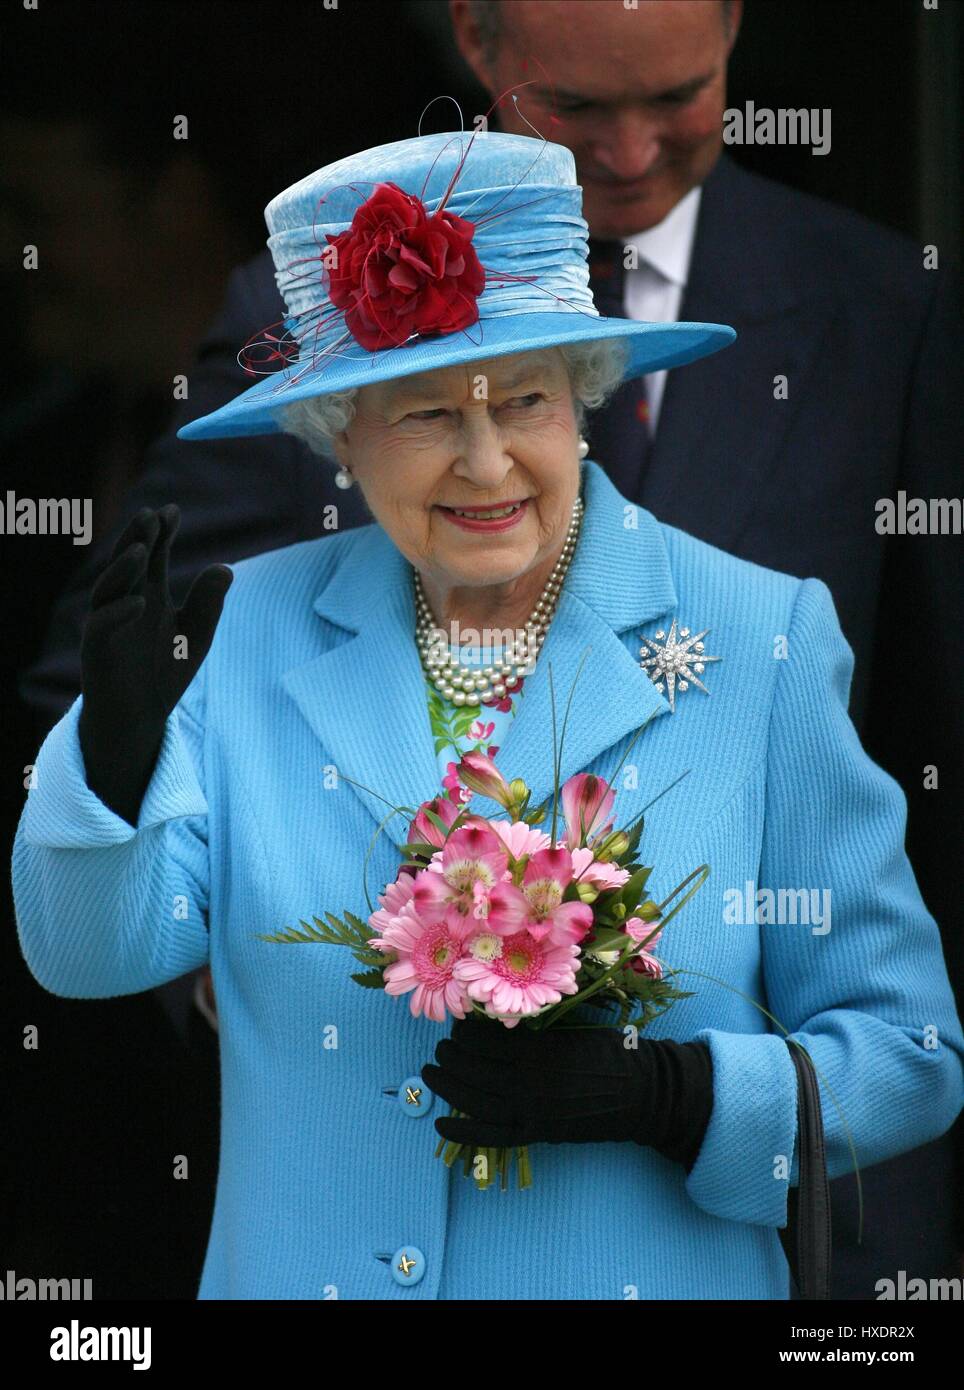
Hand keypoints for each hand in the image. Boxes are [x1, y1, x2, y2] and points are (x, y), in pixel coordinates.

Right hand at [78, 504, 231, 825]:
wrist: (139, 719)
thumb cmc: (164, 672)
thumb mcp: (196, 635)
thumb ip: (208, 604)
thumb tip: (226, 569)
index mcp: (147, 593)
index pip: (152, 555)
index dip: (161, 533)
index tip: (173, 510)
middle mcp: (123, 602)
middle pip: (127, 563)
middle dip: (137, 538)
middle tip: (150, 515)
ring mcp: (107, 625)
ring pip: (109, 589)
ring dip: (123, 568)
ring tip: (140, 549)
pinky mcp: (96, 651)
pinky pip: (103, 627)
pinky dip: (119, 613)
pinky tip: (141, 602)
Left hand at [421, 1013, 713, 1169]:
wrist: (639, 1093)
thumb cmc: (608, 1052)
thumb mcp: (571, 1028)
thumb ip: (535, 1027)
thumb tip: (497, 1017)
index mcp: (538, 1050)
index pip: (486, 1040)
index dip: (465, 1033)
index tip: (456, 1027)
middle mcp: (529, 1081)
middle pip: (474, 1068)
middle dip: (451, 1057)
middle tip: (440, 1049)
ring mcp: (531, 1110)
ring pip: (476, 1098)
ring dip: (449, 1085)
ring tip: (432, 1073)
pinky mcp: (537, 1133)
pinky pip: (492, 1134)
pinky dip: (464, 1130)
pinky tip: (441, 1122)